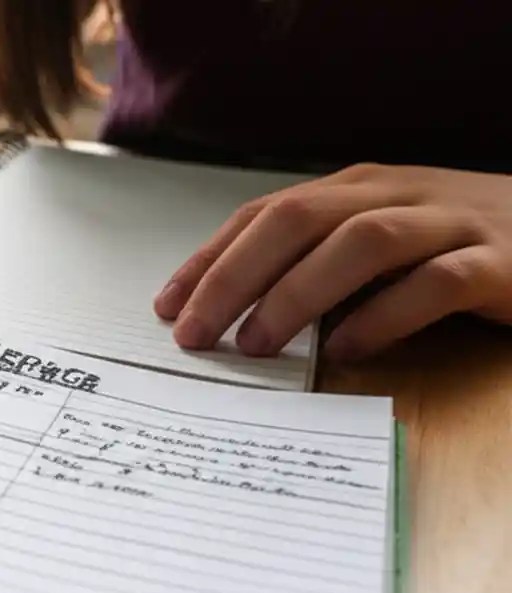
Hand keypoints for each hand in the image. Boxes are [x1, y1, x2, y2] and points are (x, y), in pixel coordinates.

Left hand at [154, 163, 511, 360]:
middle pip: (297, 219)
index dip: (211, 258)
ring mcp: (450, 224)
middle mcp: (396, 194)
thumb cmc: (453, 244)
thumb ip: (314, 261)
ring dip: (297, 294)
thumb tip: (228, 309)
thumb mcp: (376, 242)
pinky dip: (383, 317)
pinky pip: (435, 284)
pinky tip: (345, 352)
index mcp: (356, 187)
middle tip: (194, 333)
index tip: (167, 306)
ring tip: (255, 345)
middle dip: (234, 276)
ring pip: (361, 243)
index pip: (265, 213)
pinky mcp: (499, 264)